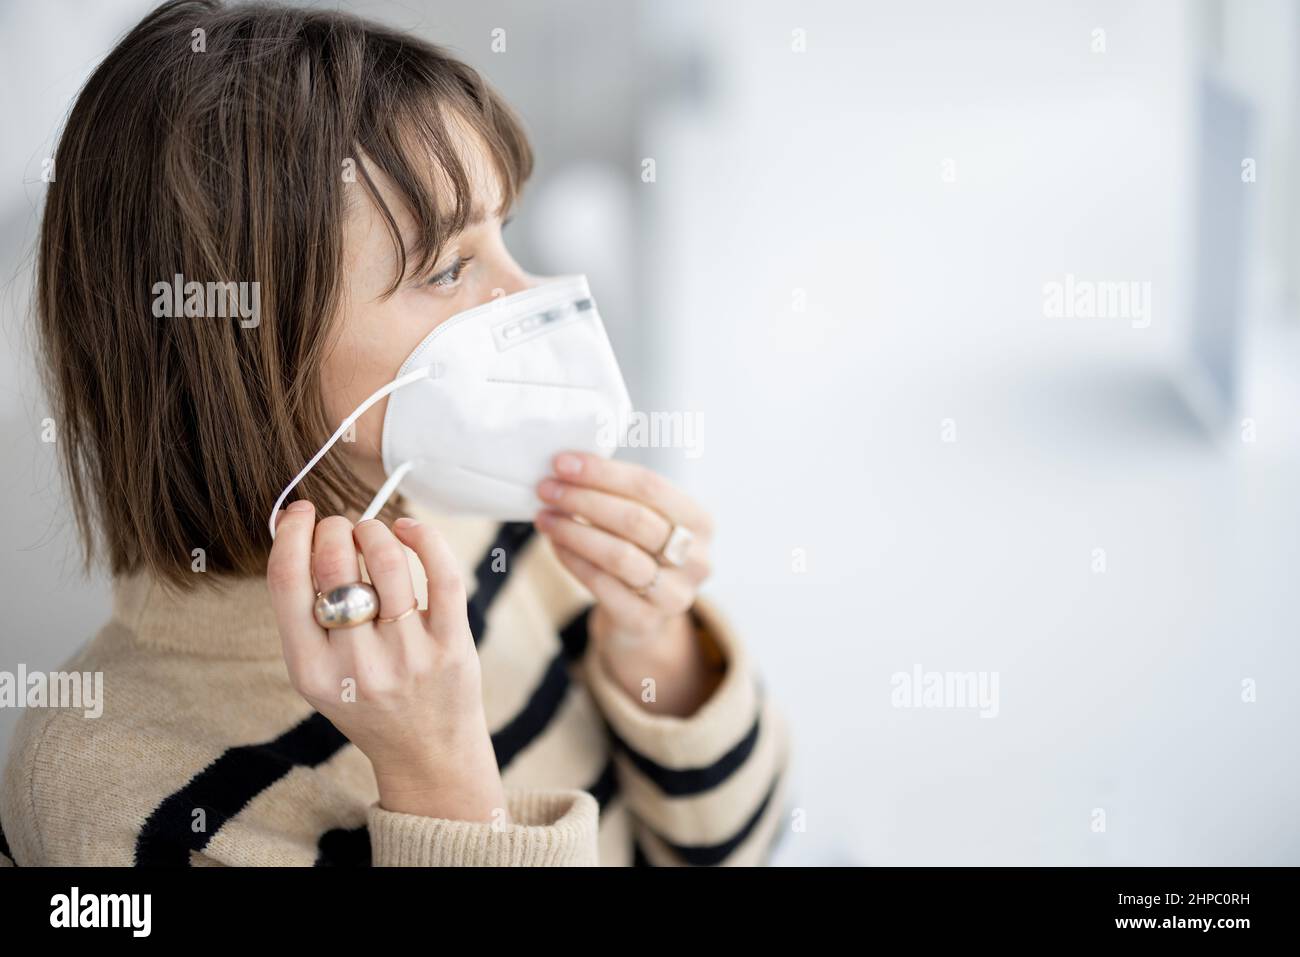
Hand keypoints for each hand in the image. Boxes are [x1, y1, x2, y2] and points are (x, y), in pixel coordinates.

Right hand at [266, 501, 505, 823]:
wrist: (426, 753)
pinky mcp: (451, 645)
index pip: (287, 580)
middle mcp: (356, 663)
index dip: (289, 533)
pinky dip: (425, 538)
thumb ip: (303, 615)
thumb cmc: (367, 702)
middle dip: (335, 528)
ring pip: (387, 561)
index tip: (299, 513)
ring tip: (373, 531)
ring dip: (375, 529)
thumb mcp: (317, 673)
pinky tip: (410, 530)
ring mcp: (407, 655)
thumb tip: (297, 530)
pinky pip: (443, 574)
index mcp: (309, 669)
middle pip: (335, 563)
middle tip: (341, 527)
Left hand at [533, 452, 721, 715]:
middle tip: (546, 489)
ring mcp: (676, 594)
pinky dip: (573, 561)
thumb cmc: (640, 553)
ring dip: (574, 531)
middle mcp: (696, 559)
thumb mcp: (647, 520)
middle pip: (635, 519)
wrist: (643, 617)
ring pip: (619, 555)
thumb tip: (568, 466)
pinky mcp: (646, 621)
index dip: (603, 472)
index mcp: (700, 521)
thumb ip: (620, 494)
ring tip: (545, 517)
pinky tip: (555, 545)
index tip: (562, 462)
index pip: (650, 486)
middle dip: (583, 499)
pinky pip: (603, 585)